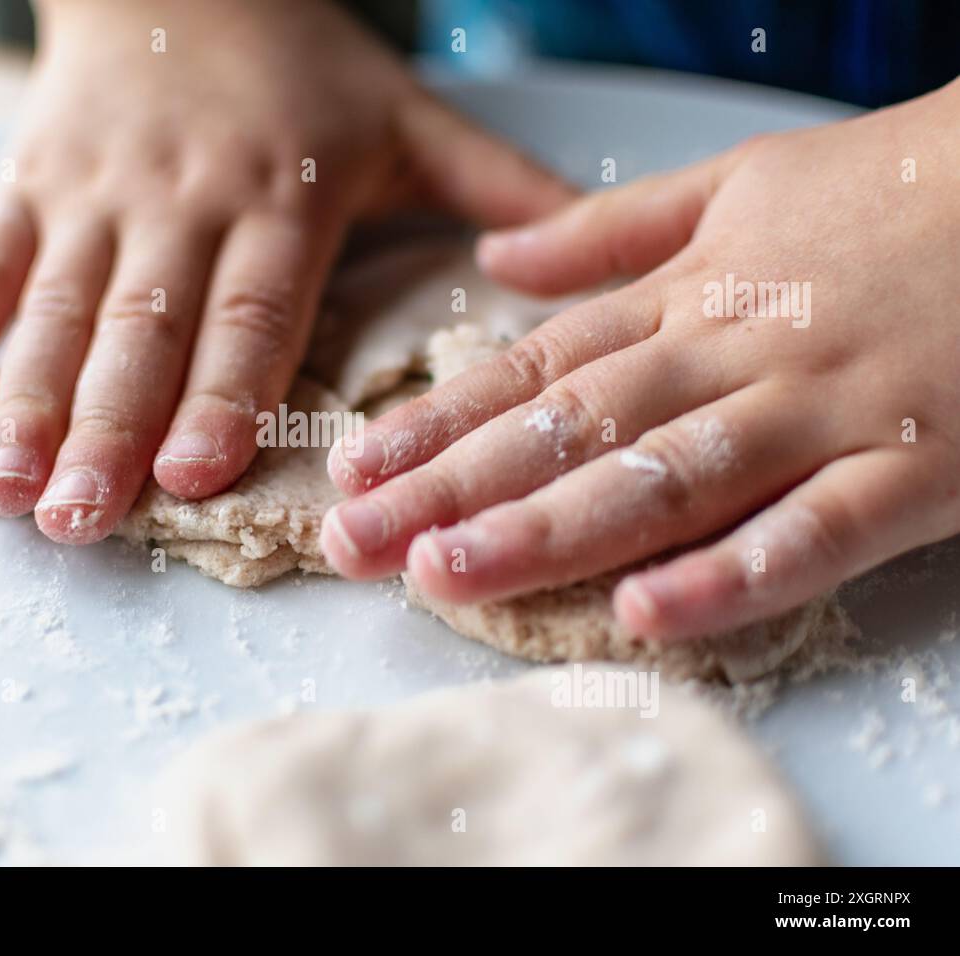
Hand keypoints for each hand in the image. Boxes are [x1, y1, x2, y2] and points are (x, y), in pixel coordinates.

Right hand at [0, 0, 572, 542]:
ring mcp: (96, 191)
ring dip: (24, 403)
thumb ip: (497, 192)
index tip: (192, 476)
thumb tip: (588, 263)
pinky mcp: (32, 178)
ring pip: (53, 307)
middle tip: (78, 520)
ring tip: (1, 490)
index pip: (251, 311)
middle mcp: (181, 200)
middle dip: (105, 429)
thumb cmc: (309, 65)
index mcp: (281, 196)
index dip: (221, 393)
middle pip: (140, 329)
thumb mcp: (410, 119)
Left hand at [321, 79, 959, 639]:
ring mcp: (821, 414)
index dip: (439, 423)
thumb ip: (612, 232)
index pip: (537, 370)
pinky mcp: (915, 471)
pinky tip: (645, 615)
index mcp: (688, 296)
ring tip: (450, 575)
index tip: (357, 470)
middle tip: (356, 544)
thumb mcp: (739, 184)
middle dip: (454, 491)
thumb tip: (497, 256)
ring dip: (550, 532)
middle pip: (570, 432)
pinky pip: (814, 535)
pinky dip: (733, 576)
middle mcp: (732, 355)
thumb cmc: (893, 190)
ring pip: (665, 482)